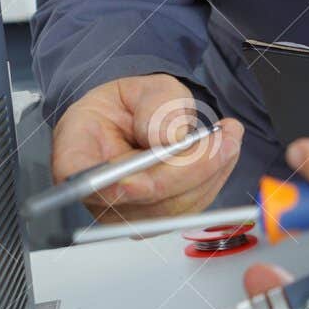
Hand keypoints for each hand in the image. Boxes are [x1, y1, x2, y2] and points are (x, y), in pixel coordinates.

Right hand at [51, 73, 242, 222]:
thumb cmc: (136, 104)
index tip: (132, 181)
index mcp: (77, 147)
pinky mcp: (153, 220)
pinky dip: (213, 180)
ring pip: (169, 207)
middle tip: (224, 139)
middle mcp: (95, 190)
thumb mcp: (148, 88)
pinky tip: (225, 152)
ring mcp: (124, 211)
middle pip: (136, 196)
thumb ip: (157, 106)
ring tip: (231, 137)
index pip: (78, 174)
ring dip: (209, 173)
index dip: (104, 185)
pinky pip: (187, 209)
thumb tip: (168, 138)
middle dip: (187, 169)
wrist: (142, 121)